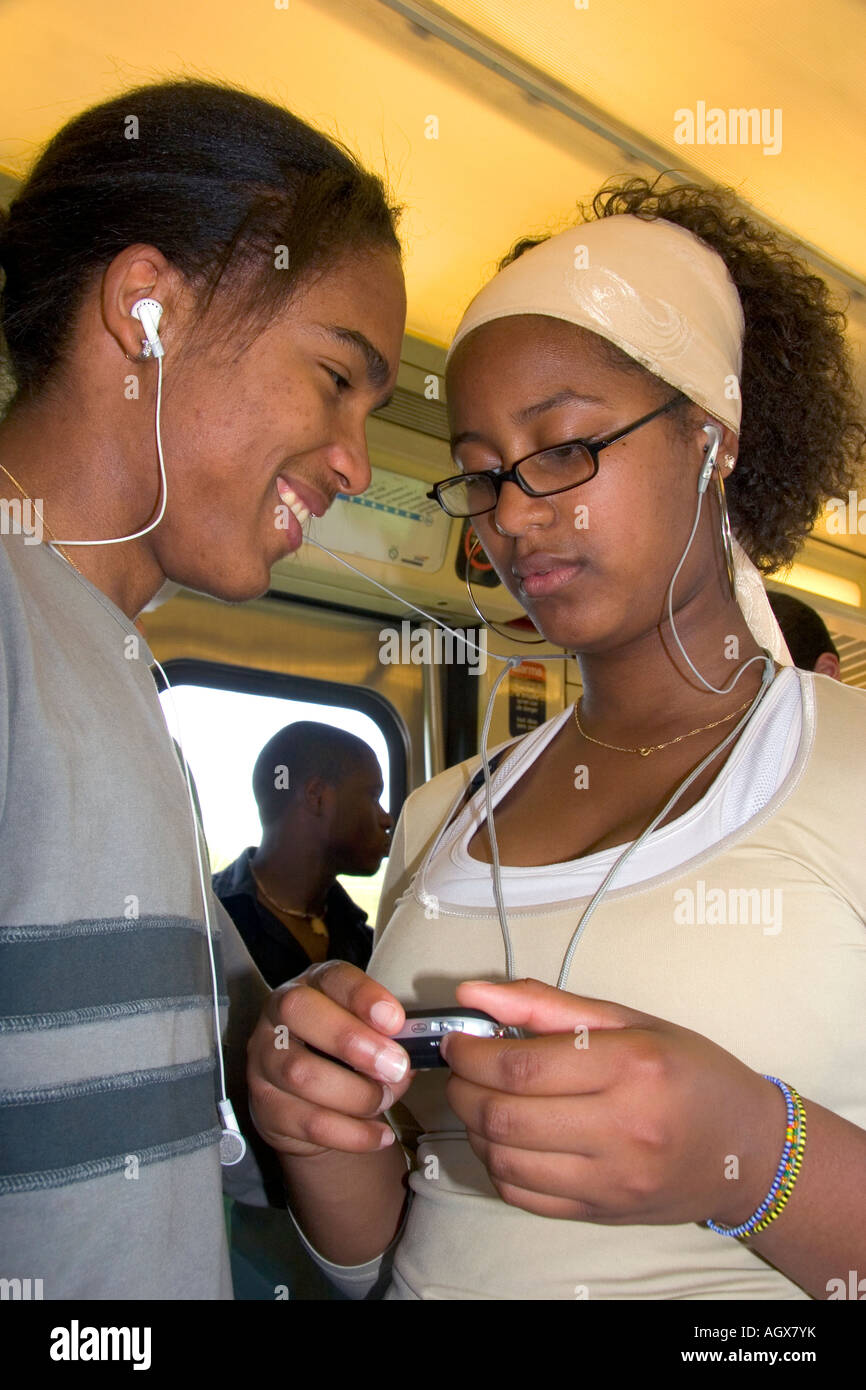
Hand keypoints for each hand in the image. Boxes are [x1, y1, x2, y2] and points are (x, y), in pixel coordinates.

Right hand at [247, 961, 412, 1158]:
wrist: (311, 1105)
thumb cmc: (345, 1056)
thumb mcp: (365, 1033)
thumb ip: (385, 1038)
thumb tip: (409, 1057)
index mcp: (310, 986)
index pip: (330, 977)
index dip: (362, 995)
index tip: (395, 1020)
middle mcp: (278, 1015)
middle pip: (299, 1012)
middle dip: (351, 1039)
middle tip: (394, 1065)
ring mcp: (264, 1060)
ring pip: (301, 1074)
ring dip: (355, 1093)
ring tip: (385, 1100)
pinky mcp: (265, 1106)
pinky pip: (308, 1122)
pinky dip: (352, 1133)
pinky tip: (379, 1135)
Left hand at [440, 978, 782, 1226]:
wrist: (749, 1151)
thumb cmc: (691, 1073)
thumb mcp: (631, 1021)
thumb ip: (547, 1005)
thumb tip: (473, 995)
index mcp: (632, 1066)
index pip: (522, 1067)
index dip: (471, 1053)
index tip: (457, 1040)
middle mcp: (623, 1129)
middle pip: (504, 1115)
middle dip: (462, 1088)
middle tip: (461, 1069)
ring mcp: (612, 1181)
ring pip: (505, 1160)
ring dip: (474, 1127)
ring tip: (481, 1100)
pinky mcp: (603, 1214)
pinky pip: (522, 1196)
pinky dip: (497, 1165)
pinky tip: (505, 1139)